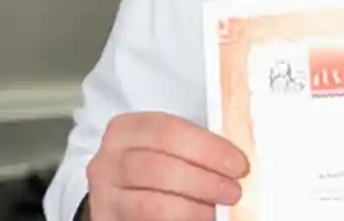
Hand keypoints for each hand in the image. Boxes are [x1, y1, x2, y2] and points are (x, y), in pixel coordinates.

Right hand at [84, 112, 249, 220]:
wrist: (125, 195)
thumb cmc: (157, 166)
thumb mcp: (170, 148)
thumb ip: (195, 149)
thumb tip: (237, 162)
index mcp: (127, 130)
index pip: (169, 131)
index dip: (208, 148)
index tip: (239, 164)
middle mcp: (108, 160)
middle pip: (159, 168)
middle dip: (202, 181)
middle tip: (233, 192)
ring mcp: (104, 195)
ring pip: (149, 204)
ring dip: (191, 210)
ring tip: (217, 212)